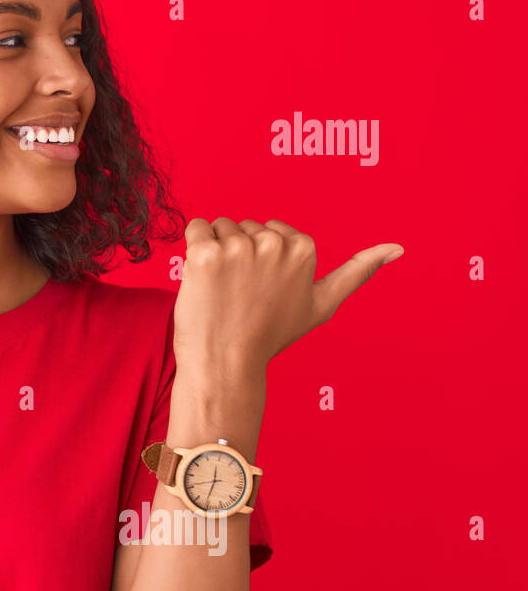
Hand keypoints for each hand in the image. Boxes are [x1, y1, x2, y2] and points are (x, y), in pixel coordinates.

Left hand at [171, 217, 403, 377]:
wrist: (226, 364)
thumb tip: (397, 248)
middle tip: (240, 294)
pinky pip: (194, 229)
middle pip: (242, 226)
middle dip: (237, 253)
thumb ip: (357, 272)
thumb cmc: (270, 335)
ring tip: (222, 291)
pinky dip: (192, 249)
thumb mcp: (322, 304)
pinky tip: (201, 280)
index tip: (262, 289)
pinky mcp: (205, 255)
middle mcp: (273, 244)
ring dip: (214, 252)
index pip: (268, 229)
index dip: (260, 258)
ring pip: (219, 227)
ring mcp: (238, 248)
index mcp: (304, 248)